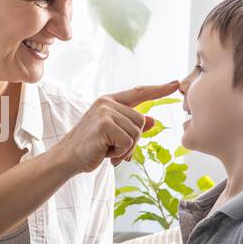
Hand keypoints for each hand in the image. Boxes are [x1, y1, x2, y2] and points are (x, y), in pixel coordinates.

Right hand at [56, 81, 179, 173]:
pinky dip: (120, 152)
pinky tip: (105, 152)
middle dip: (133, 141)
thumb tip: (153, 120)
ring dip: (125, 148)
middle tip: (114, 149)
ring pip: (136, 132)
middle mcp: (107, 103)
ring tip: (107, 150)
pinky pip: (128, 141)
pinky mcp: (105, 124)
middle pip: (141, 121)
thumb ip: (131, 126)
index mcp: (109, 102)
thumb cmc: (90, 147)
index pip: (138, 93)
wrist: (67, 158)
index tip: (175, 84)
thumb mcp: (114, 135)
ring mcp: (105, 112)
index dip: (158, 90)